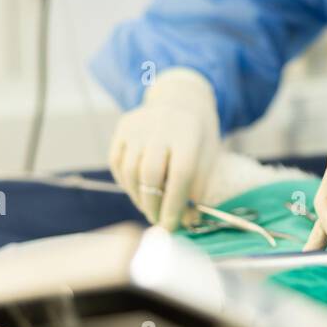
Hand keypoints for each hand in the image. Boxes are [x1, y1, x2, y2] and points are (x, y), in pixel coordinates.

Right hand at [108, 68, 219, 230]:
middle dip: (153, 205)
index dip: (174, 204)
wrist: (182, 100)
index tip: (171, 226)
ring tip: (149, 207)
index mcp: (189, 132)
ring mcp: (139, 124)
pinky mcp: (123, 127)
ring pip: (131, 172)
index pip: (180, 174)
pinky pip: (117, 163)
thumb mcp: (208, 157)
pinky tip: (138, 189)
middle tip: (158, 220)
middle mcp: (162, 125)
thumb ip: (198, 188)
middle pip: (151, 175)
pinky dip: (126, 183)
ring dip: (138, 198)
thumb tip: (185, 222)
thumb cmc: (198, 137)